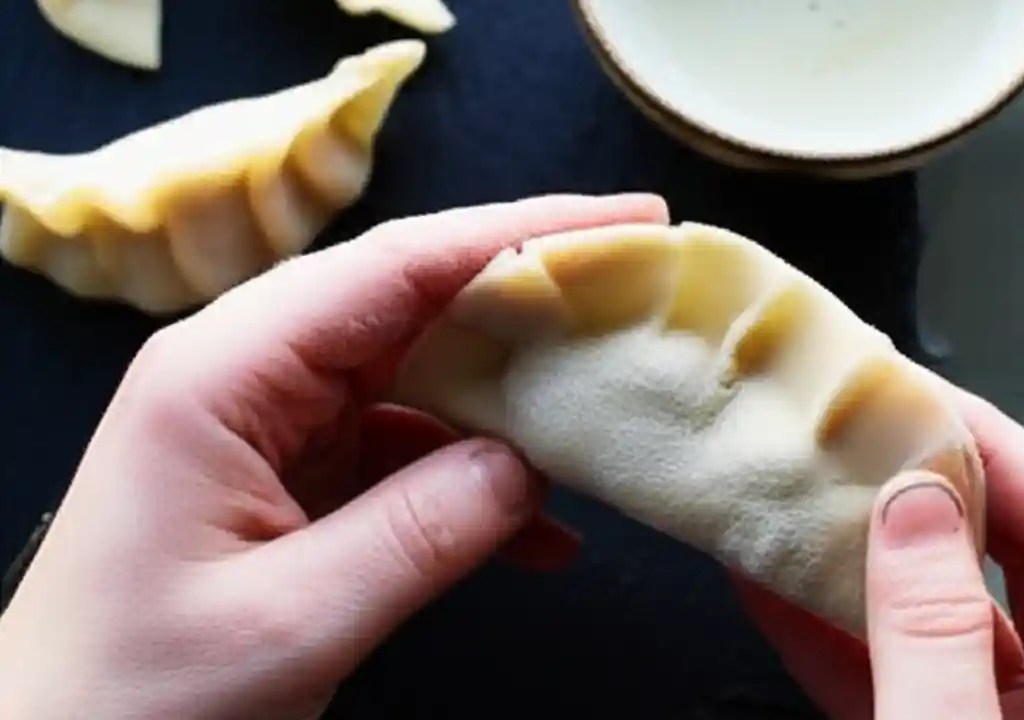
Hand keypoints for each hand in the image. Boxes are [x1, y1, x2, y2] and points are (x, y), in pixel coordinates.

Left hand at [0, 193, 668, 719]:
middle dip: (530, 300)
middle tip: (641, 297)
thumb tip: (532, 460)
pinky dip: (475, 481)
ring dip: (513, 399)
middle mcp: (246, 374)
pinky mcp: (290, 476)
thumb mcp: (286, 626)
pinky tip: (544, 529)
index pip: (395, 268)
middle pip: (412, 304)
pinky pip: (402, 451)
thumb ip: (420, 535)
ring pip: (418, 375)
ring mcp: (269, 424)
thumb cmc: (131, 700)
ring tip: (607, 410)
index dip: (520, 235)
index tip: (629, 224)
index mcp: (223, 373)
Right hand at [736, 385, 1023, 718]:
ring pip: (940, 618)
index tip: (910, 402)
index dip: (1002, 452)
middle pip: (1013, 561)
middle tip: (842, 431)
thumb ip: (937, 638)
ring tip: (789, 492)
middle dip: (920, 493)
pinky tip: (772, 583)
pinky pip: (894, 676)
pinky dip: (830, 634)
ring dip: (857, 559)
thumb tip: (913, 505)